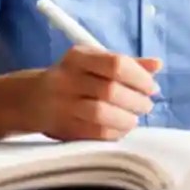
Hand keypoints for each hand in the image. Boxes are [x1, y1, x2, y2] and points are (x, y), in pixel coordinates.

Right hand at [24, 46, 162, 141]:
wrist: (32, 99)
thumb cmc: (73, 78)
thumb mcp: (94, 63)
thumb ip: (126, 64)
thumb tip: (157, 65)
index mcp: (78, 57)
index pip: (115, 63)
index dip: (139, 77)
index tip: (151, 87)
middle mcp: (67, 78)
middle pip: (111, 90)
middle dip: (137, 100)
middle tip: (146, 105)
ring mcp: (63, 104)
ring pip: (102, 113)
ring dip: (127, 118)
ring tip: (134, 118)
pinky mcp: (63, 127)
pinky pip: (96, 132)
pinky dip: (115, 132)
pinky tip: (120, 128)